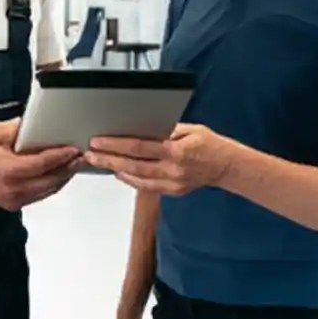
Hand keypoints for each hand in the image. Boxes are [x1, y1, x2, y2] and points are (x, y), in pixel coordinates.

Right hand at [0, 119, 81, 210]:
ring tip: (74, 164)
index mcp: (7, 170)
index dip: (61, 156)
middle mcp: (12, 188)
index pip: (43, 164)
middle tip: (81, 156)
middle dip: (68, 168)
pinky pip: (39, 195)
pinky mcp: (13, 204)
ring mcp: (13, 199)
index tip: (73, 149)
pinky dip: (50, 185)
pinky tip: (57, 174)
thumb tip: (36, 124)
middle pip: (50, 180)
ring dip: (62, 178)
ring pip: (47, 190)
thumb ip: (16, 129)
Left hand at [84, 123, 233, 195]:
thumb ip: (166, 129)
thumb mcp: (190, 128)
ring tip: (99, 162)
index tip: (98, 141)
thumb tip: (141, 127)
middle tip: (90, 153)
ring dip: (115, 170)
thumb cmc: (210, 143)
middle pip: (133, 166)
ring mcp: (172, 183)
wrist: (227, 166)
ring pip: (137, 179)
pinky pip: (146, 186)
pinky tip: (119, 171)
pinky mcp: (172, 191)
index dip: (115, 145)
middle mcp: (173, 170)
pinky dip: (130, 179)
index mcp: (177, 151)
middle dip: (108, 159)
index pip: (139, 148)